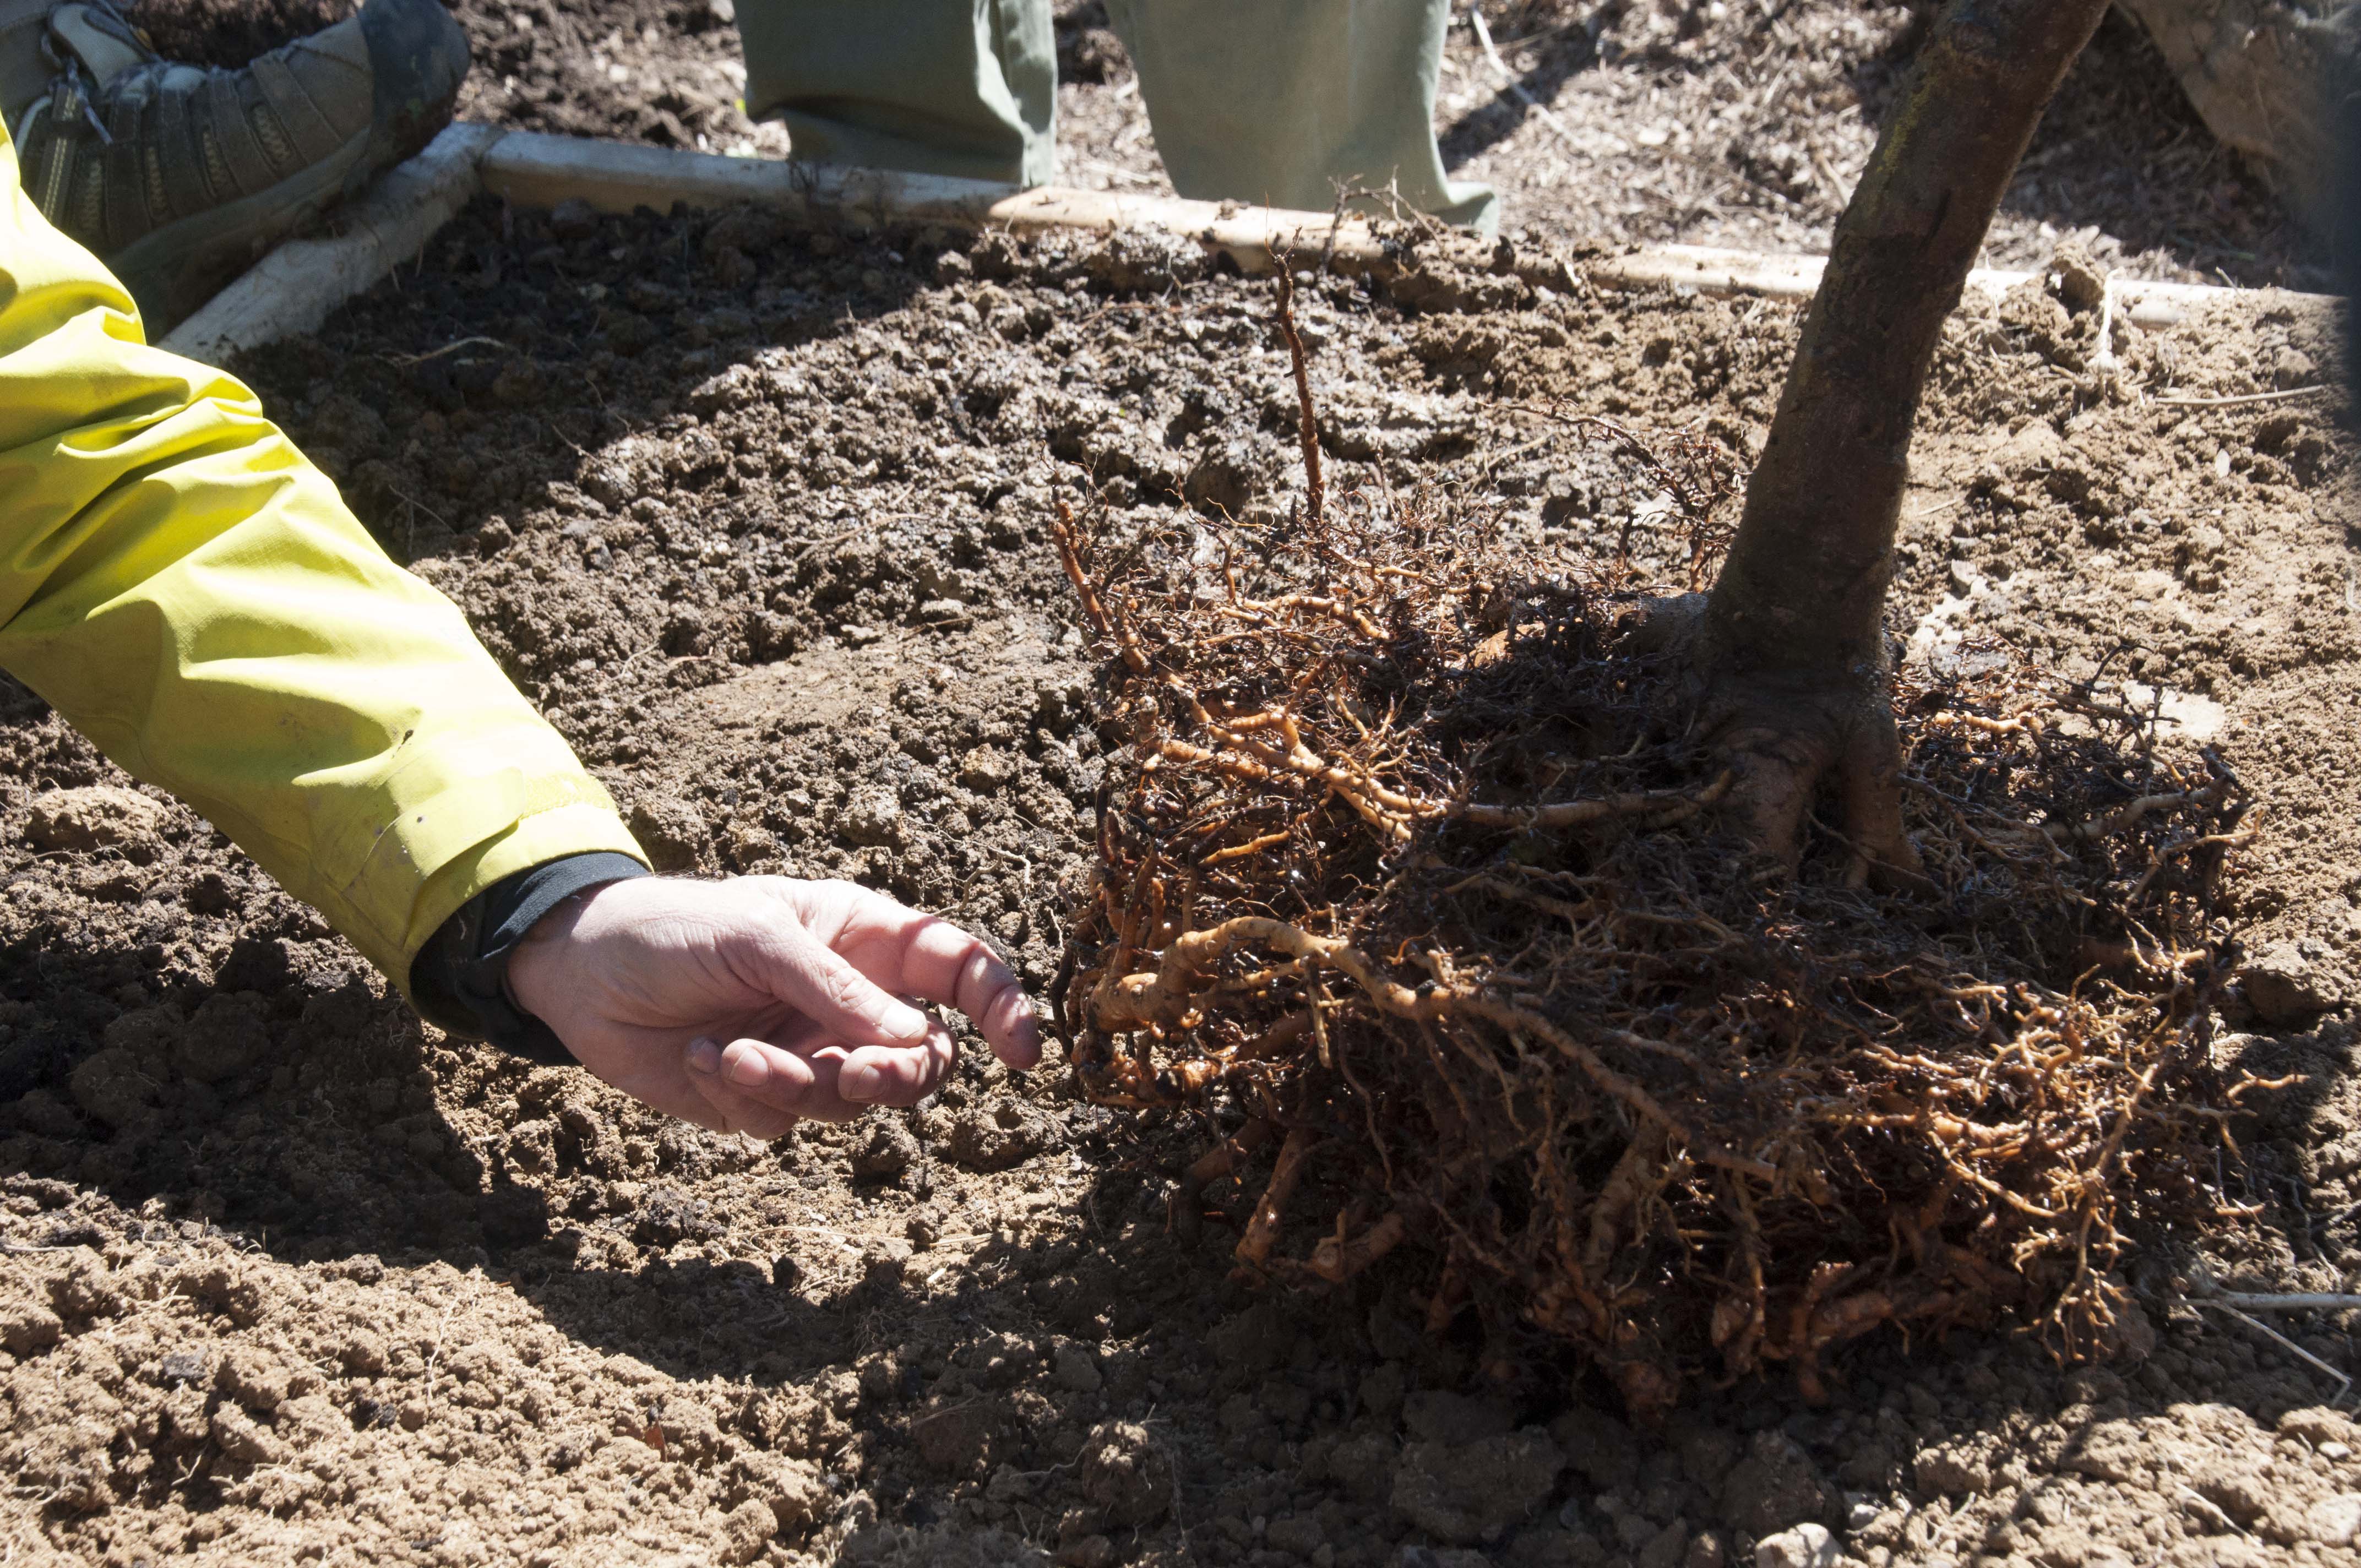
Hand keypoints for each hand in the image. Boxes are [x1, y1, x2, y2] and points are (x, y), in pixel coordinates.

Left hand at [504, 875, 1040, 1136]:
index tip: (1022, 1054)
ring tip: (737, 1056)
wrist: (579, 973)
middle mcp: (849, 1001)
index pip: (959, 973)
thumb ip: (837, 990)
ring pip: (851, 1102)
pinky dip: (746, 1095)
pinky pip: (784, 1121)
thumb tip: (913, 1043)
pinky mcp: (762, 1096)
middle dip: (894, 1077)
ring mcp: (808, 1051)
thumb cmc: (674, 928)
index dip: (1001, 1009)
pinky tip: (705, 1059)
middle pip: (920, 1060)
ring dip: (798, 1087)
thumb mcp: (759, 938)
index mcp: (866, 939)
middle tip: (852, 1075)